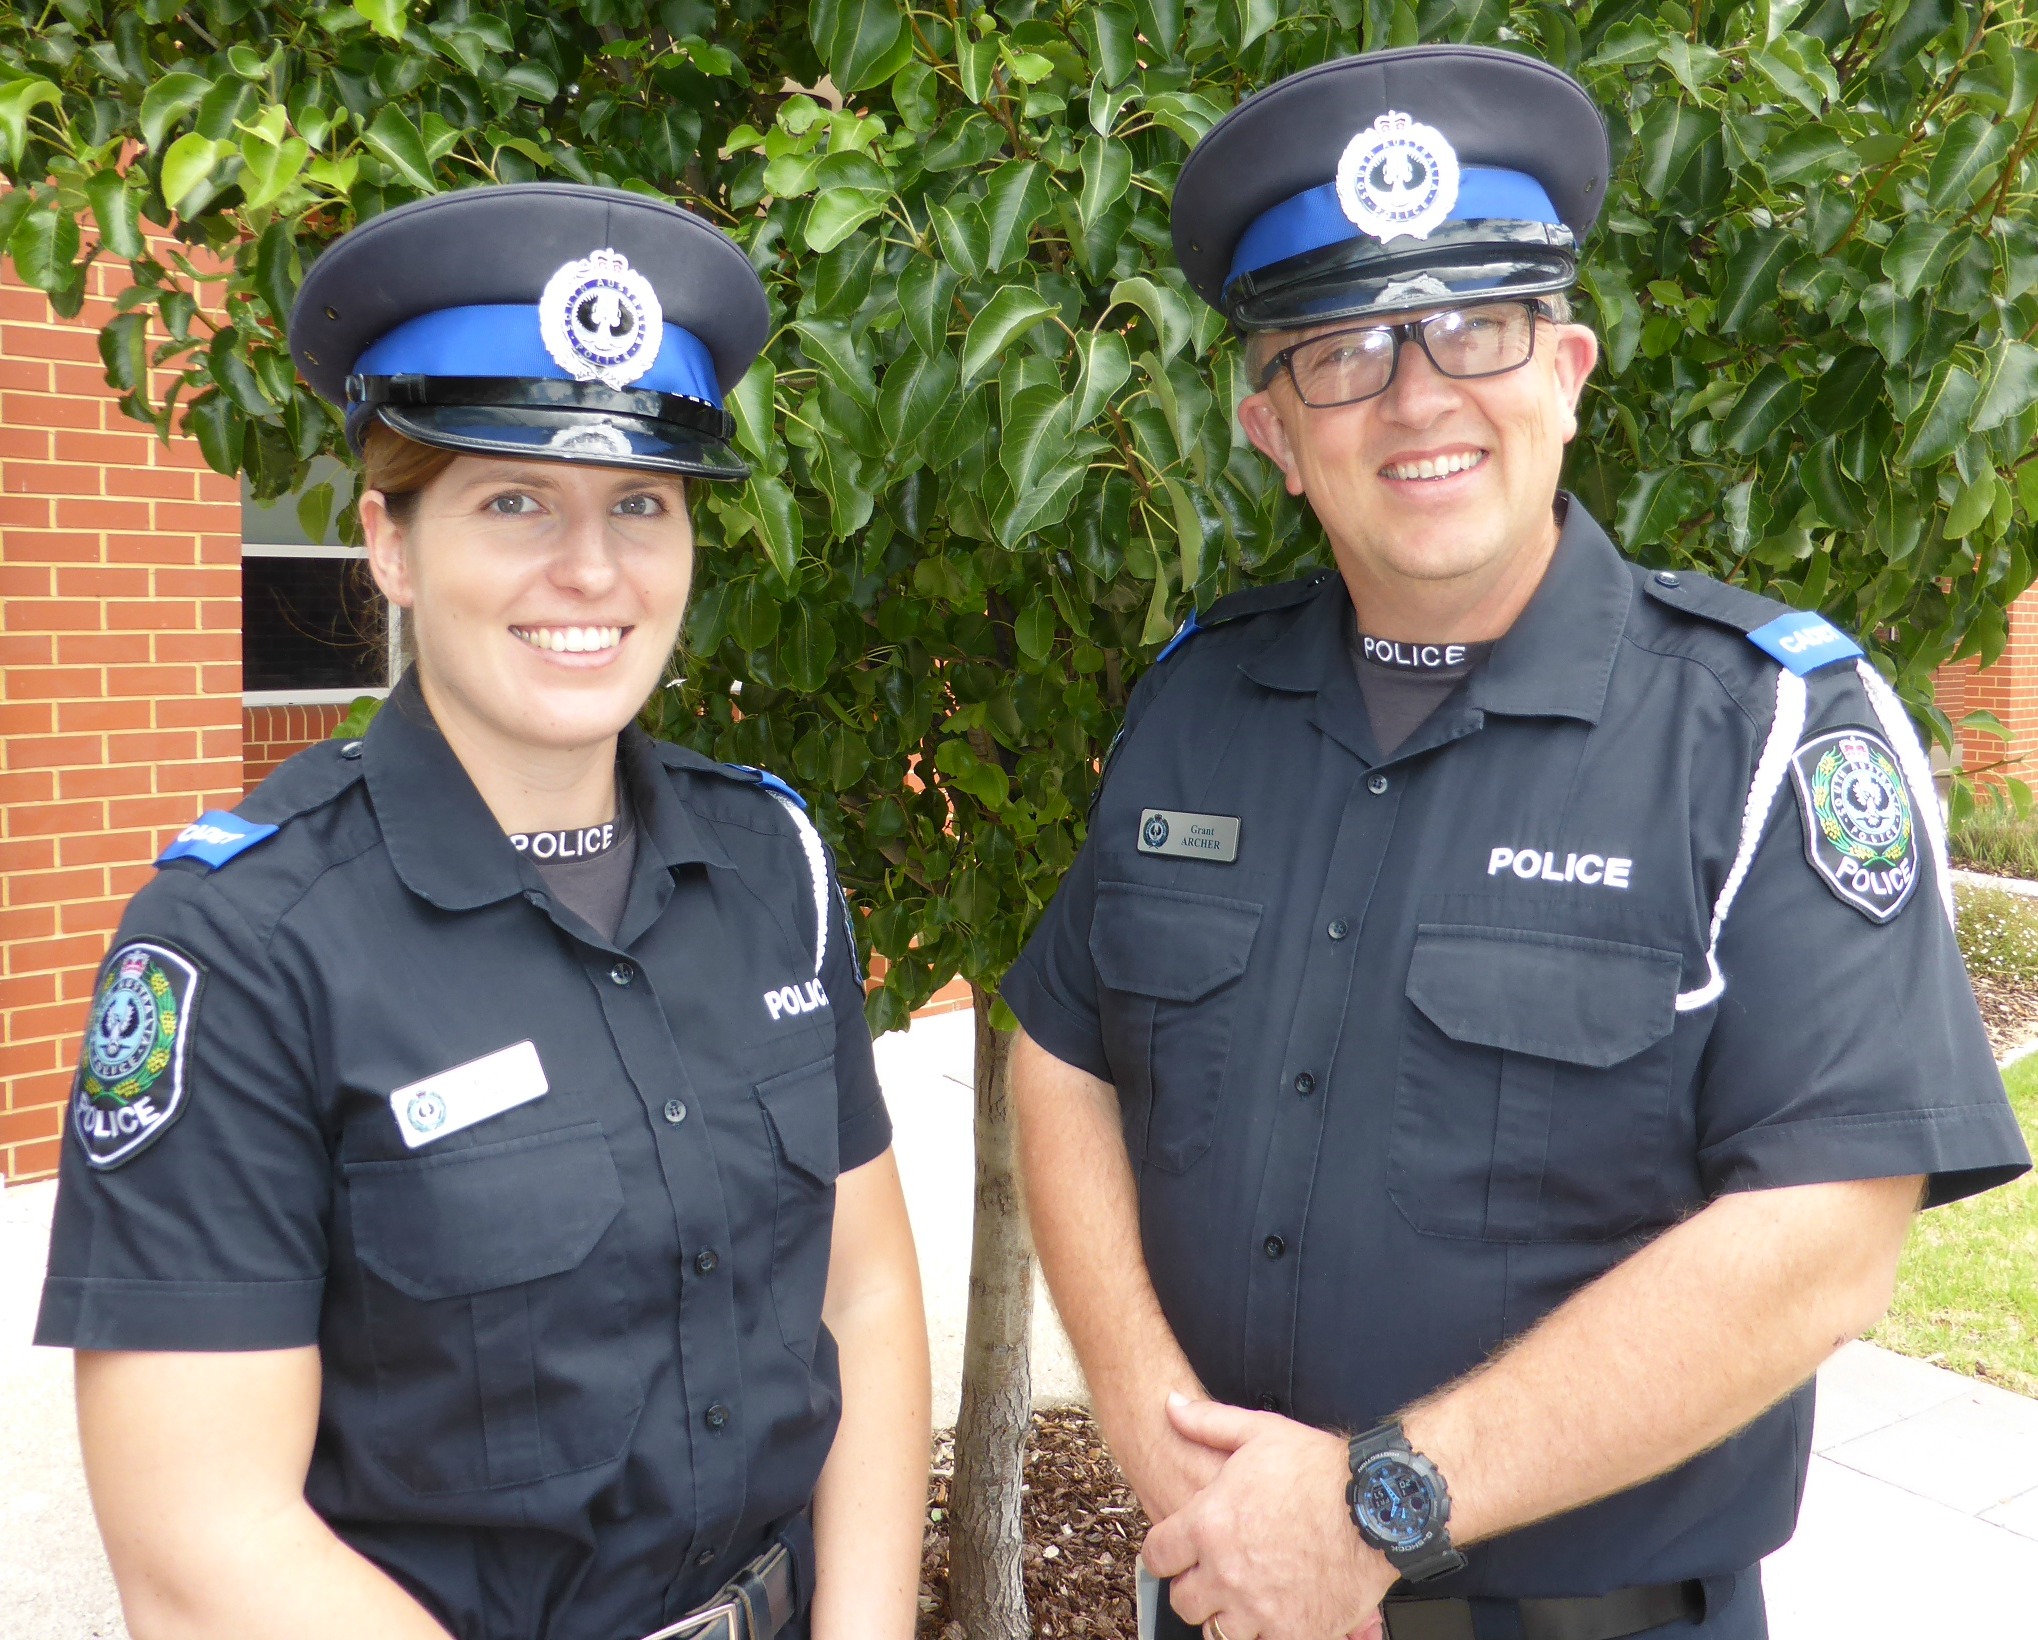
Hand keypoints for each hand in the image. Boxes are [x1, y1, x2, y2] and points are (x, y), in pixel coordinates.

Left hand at [1143, 1395, 1396, 1639]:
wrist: (1378, 1507)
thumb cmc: (1322, 1471)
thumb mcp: (1259, 1431)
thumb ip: (1206, 1423)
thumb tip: (1170, 1406)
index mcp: (1208, 1525)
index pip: (1157, 1556)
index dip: (1165, 1553)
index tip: (1176, 1552)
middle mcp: (1227, 1573)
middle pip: (1183, 1600)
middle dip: (1194, 1586)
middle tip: (1212, 1574)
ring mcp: (1260, 1608)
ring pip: (1217, 1632)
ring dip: (1226, 1614)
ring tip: (1244, 1595)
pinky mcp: (1294, 1632)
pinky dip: (1264, 1631)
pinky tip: (1274, 1611)